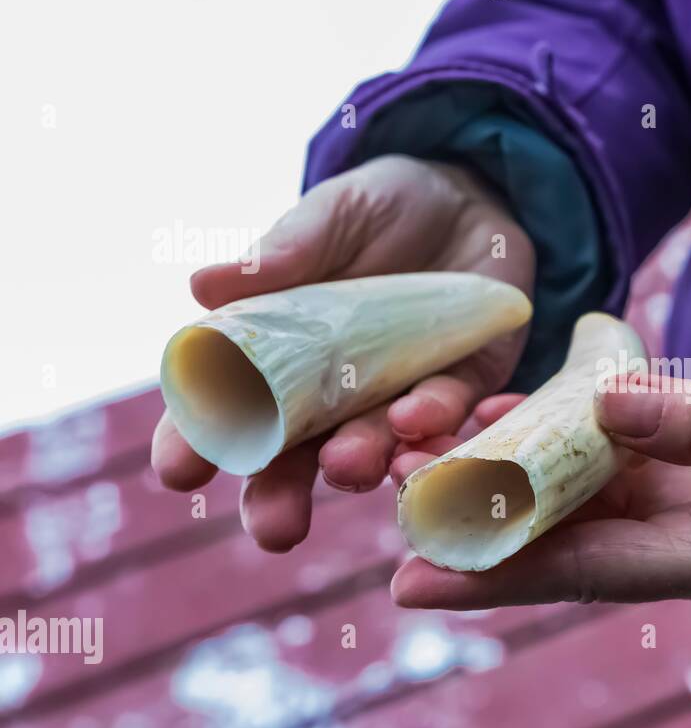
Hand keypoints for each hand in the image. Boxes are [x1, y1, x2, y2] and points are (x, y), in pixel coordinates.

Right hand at [151, 155, 534, 551]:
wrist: (471, 199)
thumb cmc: (379, 211)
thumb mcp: (332, 216)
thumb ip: (285, 250)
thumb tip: (204, 285)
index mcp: (276, 358)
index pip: (225, 408)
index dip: (198, 442)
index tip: (181, 471)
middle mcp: (331, 395)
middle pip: (294, 460)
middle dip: (280, 497)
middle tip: (275, 529)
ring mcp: (394, 397)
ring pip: (371, 449)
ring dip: (359, 463)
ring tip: (347, 467)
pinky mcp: (461, 388)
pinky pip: (445, 415)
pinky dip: (430, 420)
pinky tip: (414, 417)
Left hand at [389, 373, 690, 609]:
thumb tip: (609, 402)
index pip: (591, 570)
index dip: (499, 572)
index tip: (413, 576)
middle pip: (571, 547)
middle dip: (484, 529)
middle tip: (397, 498)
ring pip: (589, 511)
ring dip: (518, 484)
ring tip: (441, 446)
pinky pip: (623, 478)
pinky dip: (571, 451)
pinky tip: (526, 417)